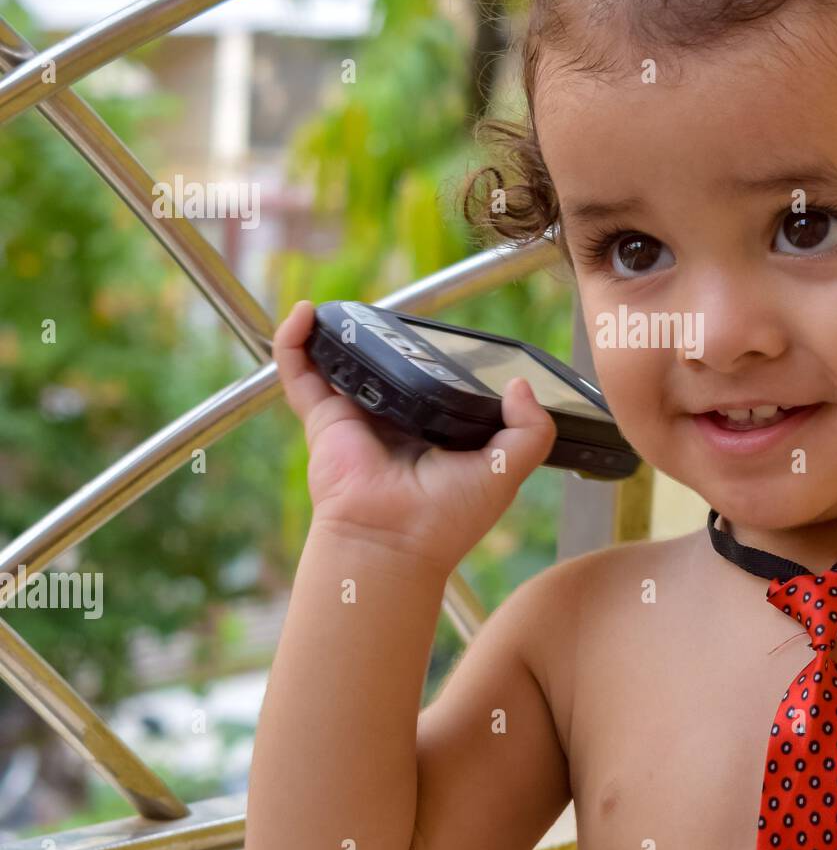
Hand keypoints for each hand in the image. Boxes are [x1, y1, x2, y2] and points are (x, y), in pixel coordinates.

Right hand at [272, 300, 556, 570]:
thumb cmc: (447, 518)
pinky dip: (293, 343)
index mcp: (434, 428)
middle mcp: (393, 420)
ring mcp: (355, 417)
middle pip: (385, 367)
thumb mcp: (507, 469)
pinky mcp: (322, 420)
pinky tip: (304, 315)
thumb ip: (530, 430)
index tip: (443, 332)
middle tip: (390, 316)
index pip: (435, 382)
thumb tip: (520, 385)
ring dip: (333, 331)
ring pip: (338, 363)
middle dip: (382, 339)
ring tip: (338, 306)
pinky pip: (299, 375)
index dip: (437, 357)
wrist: (394, 542)